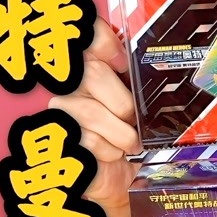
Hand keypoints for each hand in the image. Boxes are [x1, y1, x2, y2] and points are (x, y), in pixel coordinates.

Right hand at [48, 17, 140, 211]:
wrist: (120, 179)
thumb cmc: (131, 141)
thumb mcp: (143, 111)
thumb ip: (141, 87)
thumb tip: (158, 65)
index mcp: (95, 70)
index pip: (90, 38)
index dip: (101, 39)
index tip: (120, 58)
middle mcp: (71, 85)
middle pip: (92, 74)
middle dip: (124, 105)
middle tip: (134, 122)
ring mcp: (60, 110)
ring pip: (91, 112)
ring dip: (121, 134)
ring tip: (128, 144)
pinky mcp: (58, 137)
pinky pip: (88, 139)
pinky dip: (109, 151)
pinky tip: (110, 154)